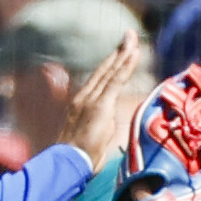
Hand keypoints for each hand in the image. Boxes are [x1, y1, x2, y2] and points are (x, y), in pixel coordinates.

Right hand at [61, 30, 144, 170]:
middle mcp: (84, 97)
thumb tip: (107, 121)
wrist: (66, 165)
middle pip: (105, 70)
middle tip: (129, 35)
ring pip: (111, 72)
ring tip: (133, 39)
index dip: (111, 64)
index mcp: (81, 104)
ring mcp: (91, 100)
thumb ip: (98, 125)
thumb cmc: (77, 159)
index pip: (99, 80)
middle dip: (118, 52)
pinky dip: (125, 66)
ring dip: (124, 54)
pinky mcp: (100, 106)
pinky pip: (115, 81)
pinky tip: (133, 54)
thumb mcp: (89, 138)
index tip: (121, 51)